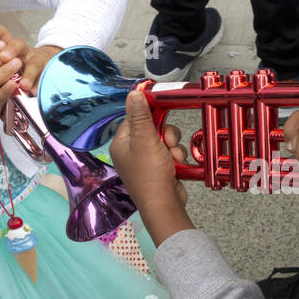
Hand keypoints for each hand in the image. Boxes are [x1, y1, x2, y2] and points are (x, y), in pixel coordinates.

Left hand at [0, 23, 54, 94]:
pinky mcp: (43, 73)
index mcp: (9, 44)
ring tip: (23, 84)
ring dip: (28, 73)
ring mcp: (34, 61)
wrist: (38, 67)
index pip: (0, 31)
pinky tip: (33, 92)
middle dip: (12, 50)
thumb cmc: (13, 62)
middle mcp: (22, 50)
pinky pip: (41, 80)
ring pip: (33, 64)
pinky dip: (37, 86)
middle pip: (19, 44)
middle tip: (4, 57)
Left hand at [110, 89, 193, 244]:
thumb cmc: (150, 177)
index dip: (150, 114)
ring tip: (172, 157)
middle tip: (167, 141)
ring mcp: (145, 161)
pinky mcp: (159, 168)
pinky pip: (170, 153)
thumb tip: (134, 94)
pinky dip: (176, 157)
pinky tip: (176, 165)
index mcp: (122, 143)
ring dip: (173, 146)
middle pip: (152, 128)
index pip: (134, 117)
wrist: (163, 204)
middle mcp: (131, 152)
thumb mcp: (145, 139)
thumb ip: (140, 115)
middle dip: (165, 133)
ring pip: (164, 140)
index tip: (161, 111)